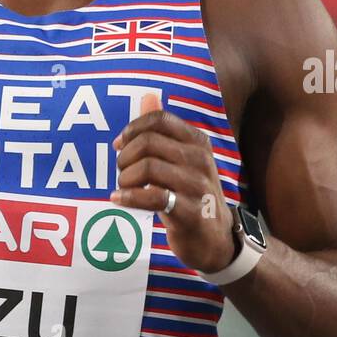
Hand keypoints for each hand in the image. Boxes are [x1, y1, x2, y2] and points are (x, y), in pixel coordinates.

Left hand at [110, 93, 235, 273]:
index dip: (133, 129)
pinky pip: (153, 196)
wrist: (216, 239)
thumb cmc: (192, 196)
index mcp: (198, 142)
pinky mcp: (189, 212)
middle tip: (122, 171)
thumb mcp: (183, 160)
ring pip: (148, 167)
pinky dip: (129, 197)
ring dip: (126, 178)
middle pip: (148, 142)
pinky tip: (120, 199)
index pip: (160, 119)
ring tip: (124, 187)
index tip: (120, 145)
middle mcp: (200, 160)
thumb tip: (148, 96)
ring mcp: (196, 186)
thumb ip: (163, 131)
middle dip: (125, 156)